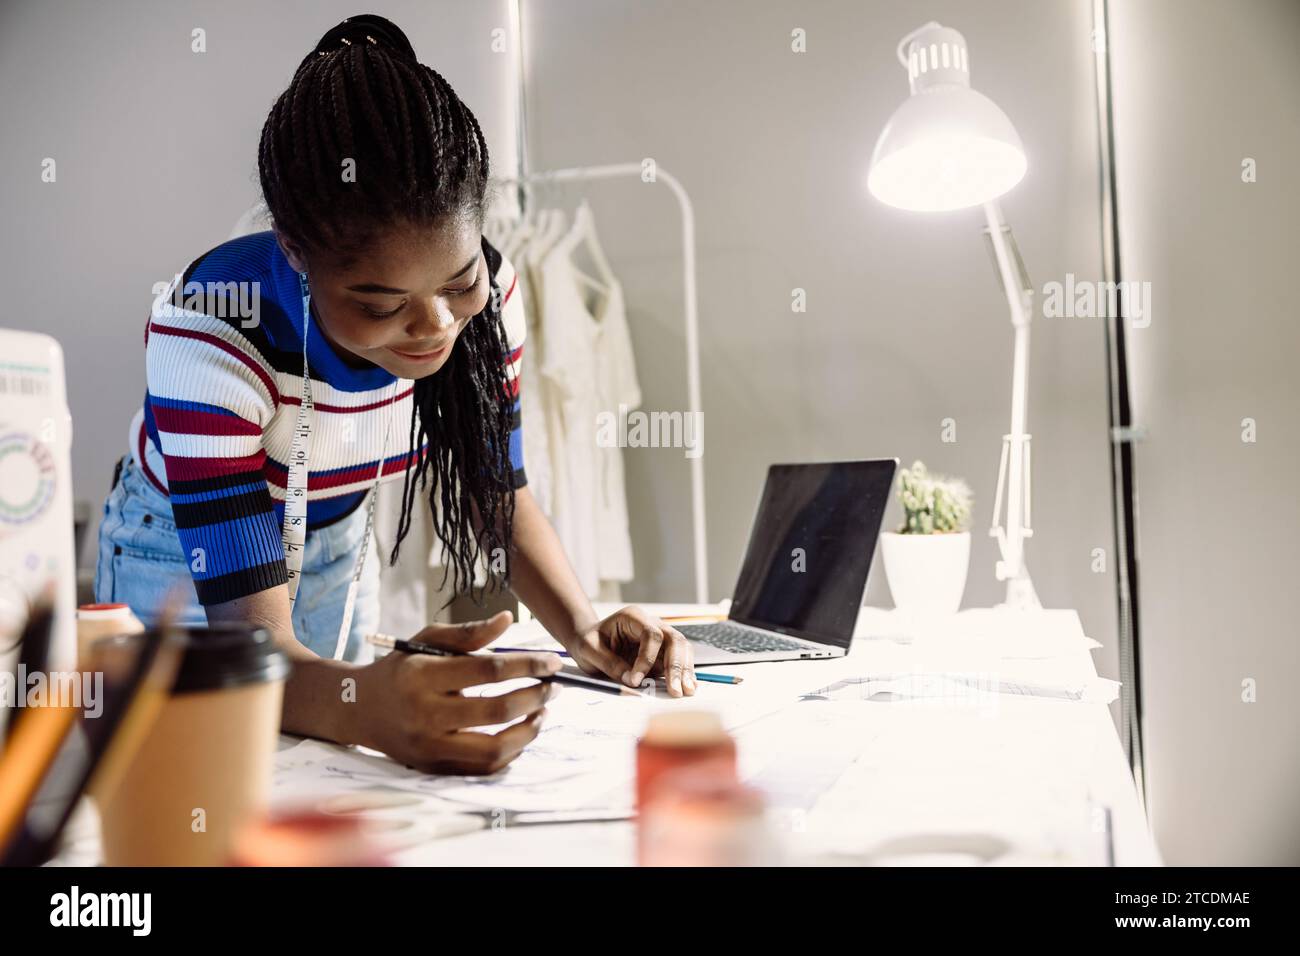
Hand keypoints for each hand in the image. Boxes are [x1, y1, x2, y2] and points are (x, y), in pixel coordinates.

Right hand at [355, 611, 561, 773]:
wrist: (359, 709)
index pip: (488, 671)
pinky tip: (521, 732)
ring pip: (493, 749)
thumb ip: (468, 633)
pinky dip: (510, 752)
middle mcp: (425, 715)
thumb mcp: (427, 640)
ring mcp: (429, 747)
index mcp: (423, 677)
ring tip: (542, 710)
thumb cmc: (400, 669)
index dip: (527, 665)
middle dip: (535, 696)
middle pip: (496, 711)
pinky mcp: (434, 768)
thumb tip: (508, 620)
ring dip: (529, 730)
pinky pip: (483, 768)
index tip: (551, 662)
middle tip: (553, 686)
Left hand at [567, 605, 695, 697]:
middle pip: (673, 639)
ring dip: (685, 670)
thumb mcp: (588, 649)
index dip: (647, 658)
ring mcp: (659, 638)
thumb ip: (608, 663)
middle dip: (676, 665)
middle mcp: (651, 624)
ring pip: (681, 649)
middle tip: (675, 689)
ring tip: (686, 690)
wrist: (590, 641)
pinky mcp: (662, 653)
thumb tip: (631, 681)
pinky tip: (688, 686)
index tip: (635, 680)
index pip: (651, 635)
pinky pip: (679, 661)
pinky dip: (684, 674)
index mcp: (633, 617)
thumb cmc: (589, 641)